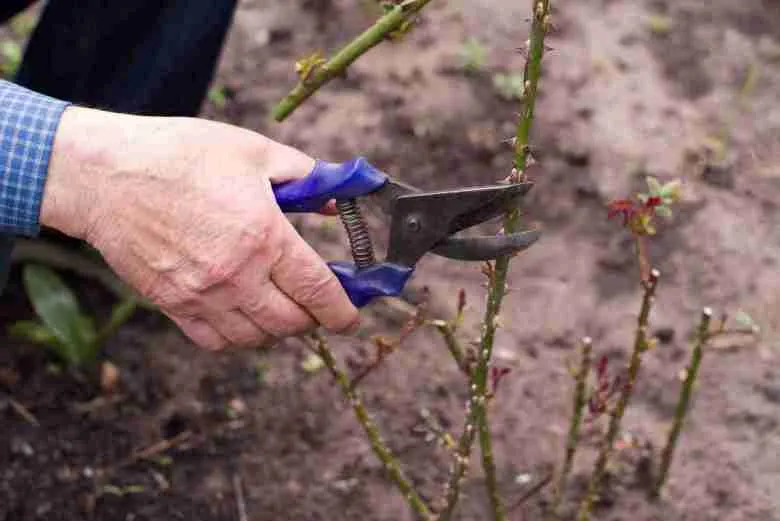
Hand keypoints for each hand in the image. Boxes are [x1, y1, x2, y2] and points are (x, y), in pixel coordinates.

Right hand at [40, 106, 359, 349]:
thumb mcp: (254, 152)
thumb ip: (305, 178)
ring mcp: (202, 296)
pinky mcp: (173, 305)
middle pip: (292, 322)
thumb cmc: (181, 155)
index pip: (318, 291)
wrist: (105, 175)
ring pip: (257, 338)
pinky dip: (239, 336)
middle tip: (316, 302)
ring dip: (278, 328)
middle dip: (314, 318)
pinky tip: (244, 314)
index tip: (351, 318)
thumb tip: (337, 202)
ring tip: (282, 306)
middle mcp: (236, 275)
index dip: (342, 312)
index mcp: (264, 236)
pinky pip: (216, 341)